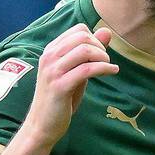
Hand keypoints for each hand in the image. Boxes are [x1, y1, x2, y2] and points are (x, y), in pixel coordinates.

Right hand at [24, 24, 116, 145]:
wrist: (42, 125)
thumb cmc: (60, 99)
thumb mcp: (75, 71)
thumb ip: (89, 53)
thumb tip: (106, 31)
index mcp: (51, 51)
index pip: (78, 30)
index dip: (95, 38)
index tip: (100, 54)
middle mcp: (49, 57)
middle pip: (82, 37)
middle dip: (100, 47)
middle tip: (106, 61)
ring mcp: (53, 71)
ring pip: (85, 50)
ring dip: (103, 57)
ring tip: (108, 67)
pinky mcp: (60, 86)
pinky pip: (87, 69)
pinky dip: (104, 68)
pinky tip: (112, 71)